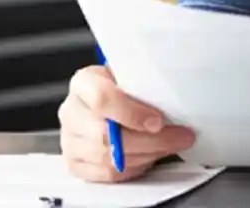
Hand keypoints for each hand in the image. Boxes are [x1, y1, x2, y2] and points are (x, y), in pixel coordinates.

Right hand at [58, 65, 195, 181]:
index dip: (132, 113)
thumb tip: (172, 95)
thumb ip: (142, 84)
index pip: (101, 99)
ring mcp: (70, 141)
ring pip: (109, 158)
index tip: (158, 120)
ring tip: (170, 145)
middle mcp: (72, 112)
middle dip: (150, 139)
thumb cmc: (119, 89)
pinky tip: (150, 156)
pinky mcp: (76, 164)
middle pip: (106, 134)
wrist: (101, 105)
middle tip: (179, 136)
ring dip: (147, 155)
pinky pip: (108, 174)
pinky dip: (134, 168)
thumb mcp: (129, 75)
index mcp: (83, 84)